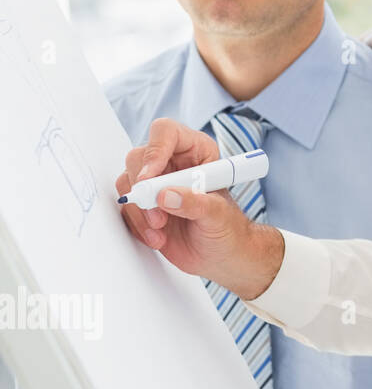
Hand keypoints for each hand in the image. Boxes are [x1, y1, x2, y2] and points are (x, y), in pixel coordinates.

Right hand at [117, 118, 283, 299]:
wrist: (221, 255)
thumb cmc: (227, 228)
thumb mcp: (218, 215)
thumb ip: (195, 203)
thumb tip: (165, 195)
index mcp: (196, 151)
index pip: (166, 133)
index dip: (155, 151)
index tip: (150, 178)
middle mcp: (171, 163)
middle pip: (138, 158)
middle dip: (144, 189)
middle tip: (158, 214)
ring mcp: (155, 184)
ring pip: (128, 183)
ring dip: (140, 210)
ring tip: (161, 229)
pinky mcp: (143, 205)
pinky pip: (126, 208)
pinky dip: (137, 225)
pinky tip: (158, 238)